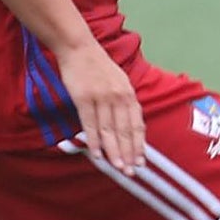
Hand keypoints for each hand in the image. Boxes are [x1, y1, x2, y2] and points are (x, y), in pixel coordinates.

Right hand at [53, 41, 144, 173]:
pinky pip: (90, 124)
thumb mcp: (118, 81)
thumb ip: (124, 102)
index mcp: (128, 93)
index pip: (136, 124)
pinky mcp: (84, 98)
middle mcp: (118, 96)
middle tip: (130, 171)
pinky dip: (93, 141)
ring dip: (113, 151)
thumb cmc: (97, 66)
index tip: (141, 161)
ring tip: (117, 167)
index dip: (139, 144)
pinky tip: (96, 154)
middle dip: (128, 153)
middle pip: (125, 130)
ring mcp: (102, 97)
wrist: (78, 48)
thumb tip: (128, 125)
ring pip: (109, 130)